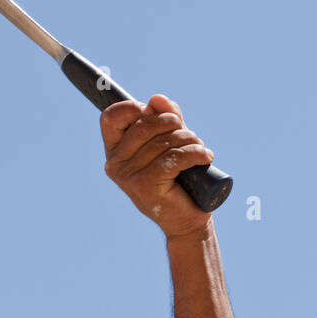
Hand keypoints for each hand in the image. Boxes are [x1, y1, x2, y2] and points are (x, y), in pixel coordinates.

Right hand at [99, 93, 215, 238]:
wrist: (186, 219)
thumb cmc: (178, 179)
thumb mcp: (170, 143)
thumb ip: (165, 119)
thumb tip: (158, 98)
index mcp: (115, 150)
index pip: (111, 117)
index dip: (134, 108)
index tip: (156, 113)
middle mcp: (115, 163)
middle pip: (145, 125)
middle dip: (174, 125)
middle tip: (192, 137)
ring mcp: (128, 176)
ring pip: (163, 142)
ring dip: (190, 140)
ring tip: (201, 150)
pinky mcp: (145, 185)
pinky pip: (174, 158)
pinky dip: (195, 154)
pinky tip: (205, 157)